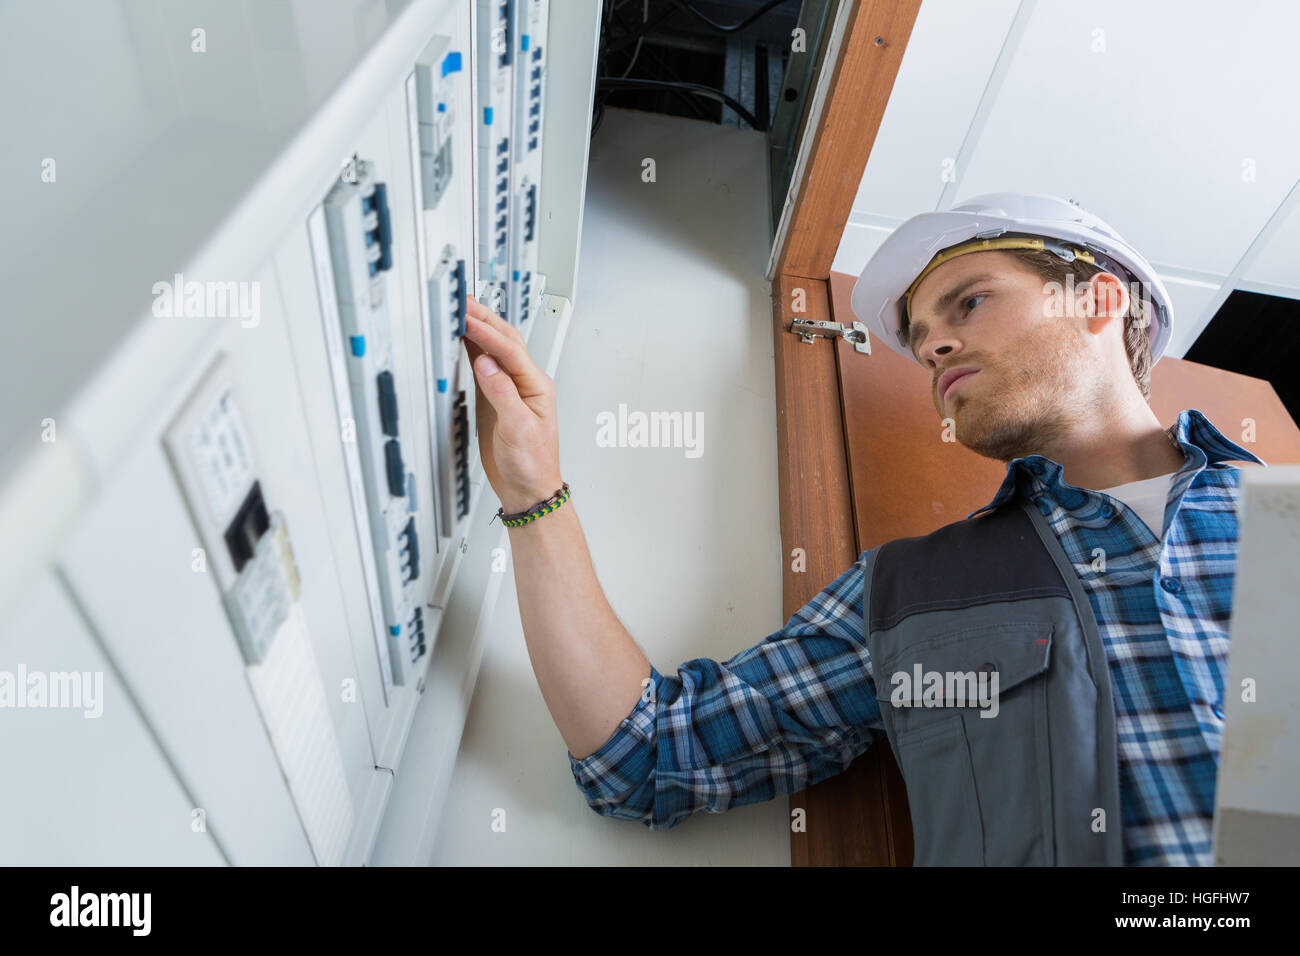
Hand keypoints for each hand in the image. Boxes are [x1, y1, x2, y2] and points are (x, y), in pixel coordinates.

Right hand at [460, 295, 563, 513]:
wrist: (529, 489)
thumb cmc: (532, 464)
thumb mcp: (518, 429)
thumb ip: (502, 393)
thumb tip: (486, 362)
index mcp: (537, 386)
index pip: (509, 350)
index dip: (487, 332)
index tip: (467, 318)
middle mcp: (526, 383)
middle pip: (505, 340)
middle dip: (484, 318)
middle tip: (462, 300)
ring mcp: (511, 389)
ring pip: (496, 349)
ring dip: (479, 328)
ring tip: (461, 310)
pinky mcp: (497, 398)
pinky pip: (485, 366)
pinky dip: (473, 348)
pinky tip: (462, 339)